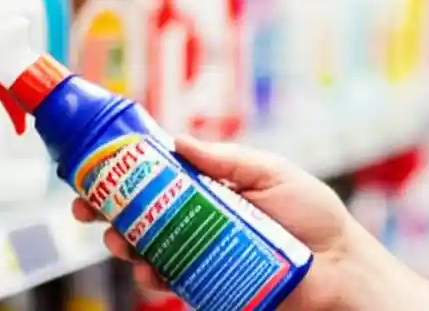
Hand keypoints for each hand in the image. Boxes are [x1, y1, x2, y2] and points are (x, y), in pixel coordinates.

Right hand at [71, 135, 368, 310]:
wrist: (339, 268)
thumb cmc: (313, 217)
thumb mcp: (272, 174)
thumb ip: (227, 160)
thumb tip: (178, 141)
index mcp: (212, 190)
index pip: (159, 179)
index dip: (123, 176)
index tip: (94, 173)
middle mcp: (199, 222)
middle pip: (140, 216)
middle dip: (107, 213)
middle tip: (89, 211)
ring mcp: (200, 255)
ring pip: (145, 251)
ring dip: (123, 245)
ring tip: (121, 242)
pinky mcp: (206, 287)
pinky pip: (167, 283)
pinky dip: (151, 278)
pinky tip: (151, 271)